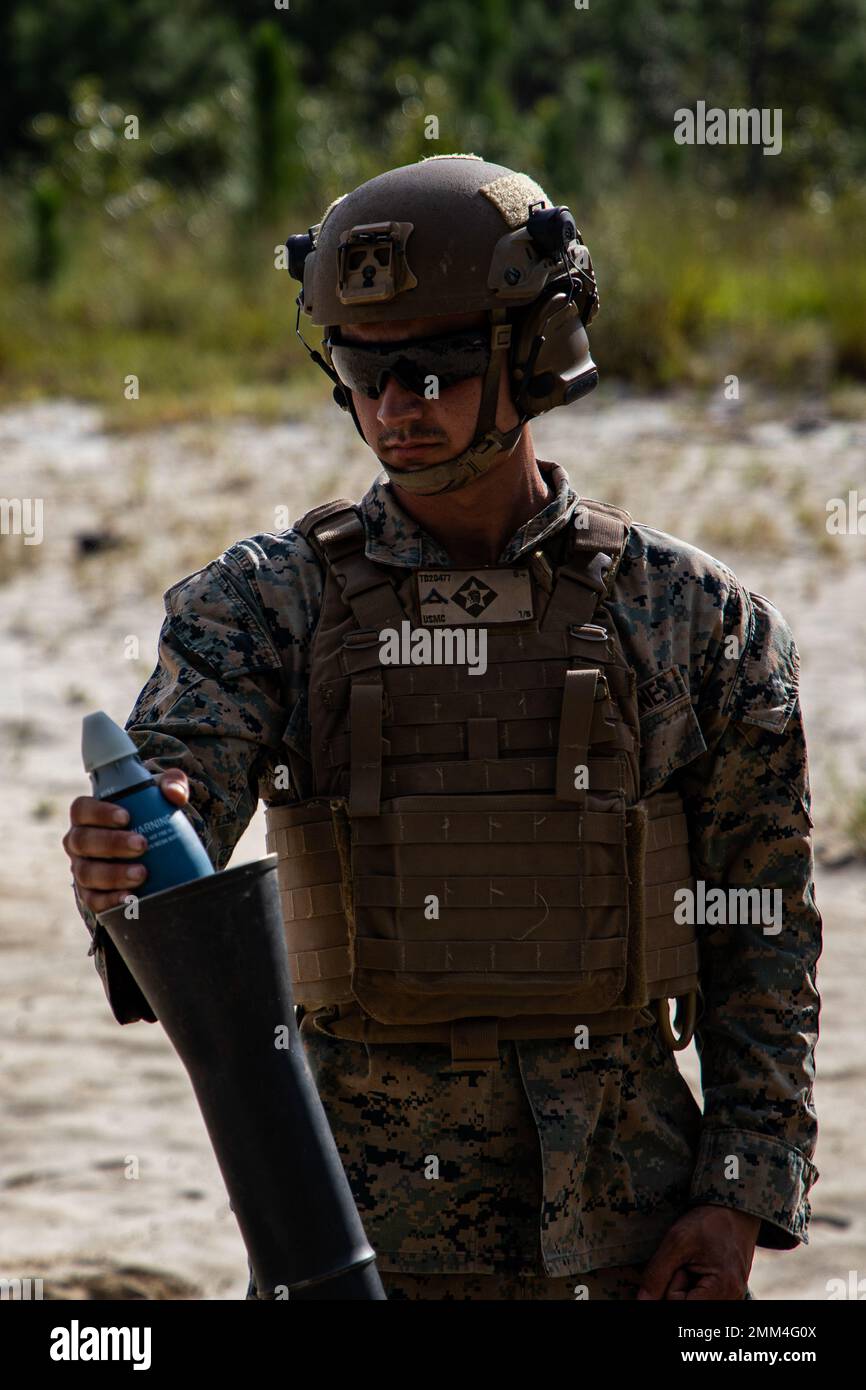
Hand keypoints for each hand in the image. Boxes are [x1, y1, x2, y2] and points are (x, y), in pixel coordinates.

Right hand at [63, 768, 189, 913]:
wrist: (151, 853)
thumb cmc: (149, 817)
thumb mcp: (161, 796)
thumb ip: (172, 784)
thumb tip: (175, 795)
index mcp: (87, 815)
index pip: (82, 809)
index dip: (99, 813)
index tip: (126, 817)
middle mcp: (78, 842)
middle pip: (83, 841)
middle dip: (112, 844)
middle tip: (142, 845)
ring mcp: (82, 869)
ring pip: (86, 873)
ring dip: (113, 874)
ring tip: (142, 874)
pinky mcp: (91, 894)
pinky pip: (94, 900)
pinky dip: (111, 901)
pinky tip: (131, 899)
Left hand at [637, 1205, 760, 1300]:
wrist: (734, 1212)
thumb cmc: (708, 1222)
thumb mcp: (676, 1241)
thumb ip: (657, 1275)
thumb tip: (642, 1301)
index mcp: (722, 1289)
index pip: (678, 1305)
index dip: (672, 1286)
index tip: (681, 1266)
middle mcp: (732, 1299)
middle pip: (685, 1305)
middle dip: (678, 1287)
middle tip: (688, 1264)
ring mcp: (731, 1299)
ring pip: (691, 1302)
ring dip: (686, 1287)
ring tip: (695, 1266)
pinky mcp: (728, 1296)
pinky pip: (700, 1298)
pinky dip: (693, 1287)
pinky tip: (700, 1271)